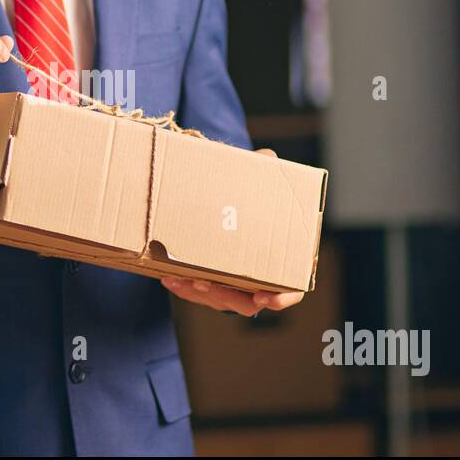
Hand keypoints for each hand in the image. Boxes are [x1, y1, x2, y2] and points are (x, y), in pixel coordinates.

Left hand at [160, 147, 306, 316]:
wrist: (231, 203)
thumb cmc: (251, 196)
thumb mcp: (259, 182)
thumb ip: (264, 171)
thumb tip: (266, 157)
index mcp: (283, 259)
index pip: (291, 288)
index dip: (282, 297)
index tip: (267, 298)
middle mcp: (261, 279)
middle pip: (248, 301)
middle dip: (226, 296)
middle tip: (205, 284)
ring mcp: (236, 286)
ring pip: (220, 300)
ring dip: (201, 293)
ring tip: (183, 280)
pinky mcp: (213, 285)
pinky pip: (200, 295)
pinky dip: (185, 288)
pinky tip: (169, 279)